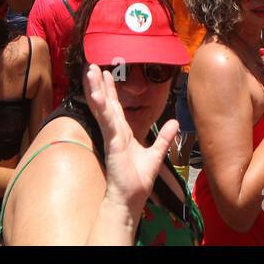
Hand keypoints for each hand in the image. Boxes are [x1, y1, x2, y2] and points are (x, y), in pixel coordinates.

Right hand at [84, 64, 178, 216]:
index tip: (105, 73)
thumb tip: (175, 122)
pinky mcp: (112, 142)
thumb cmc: (137, 180)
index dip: (110, 90)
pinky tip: (96, 94)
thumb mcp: (156, 154)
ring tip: (89, 71)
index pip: (115, 106)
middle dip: (98, 84)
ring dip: (95, 88)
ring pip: (102, 107)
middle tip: (91, 65)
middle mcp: (114, 131)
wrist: (130, 198)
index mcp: (122, 133)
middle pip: (105, 102)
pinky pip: (106, 121)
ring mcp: (111, 135)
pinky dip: (101, 107)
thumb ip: (163, 138)